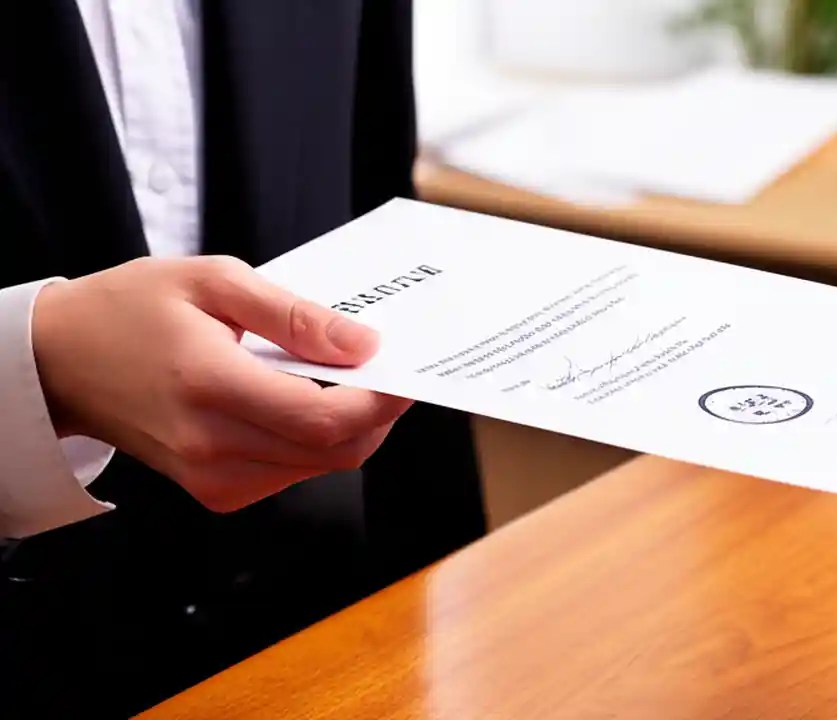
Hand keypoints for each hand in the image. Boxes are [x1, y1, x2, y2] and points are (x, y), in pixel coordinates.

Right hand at [31, 256, 412, 511]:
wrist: (61, 361)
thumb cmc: (131, 310)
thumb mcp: (214, 282)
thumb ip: (294, 316)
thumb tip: (364, 345)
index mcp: (210, 388)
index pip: (324, 418)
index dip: (381, 399)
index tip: (406, 369)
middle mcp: (212, 446)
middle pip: (336, 451)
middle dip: (379, 413)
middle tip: (391, 371)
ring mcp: (212, 478)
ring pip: (321, 466)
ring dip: (352, 427)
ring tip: (350, 378)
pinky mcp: (216, 492)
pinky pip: (293, 473)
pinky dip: (318, 441)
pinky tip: (310, 401)